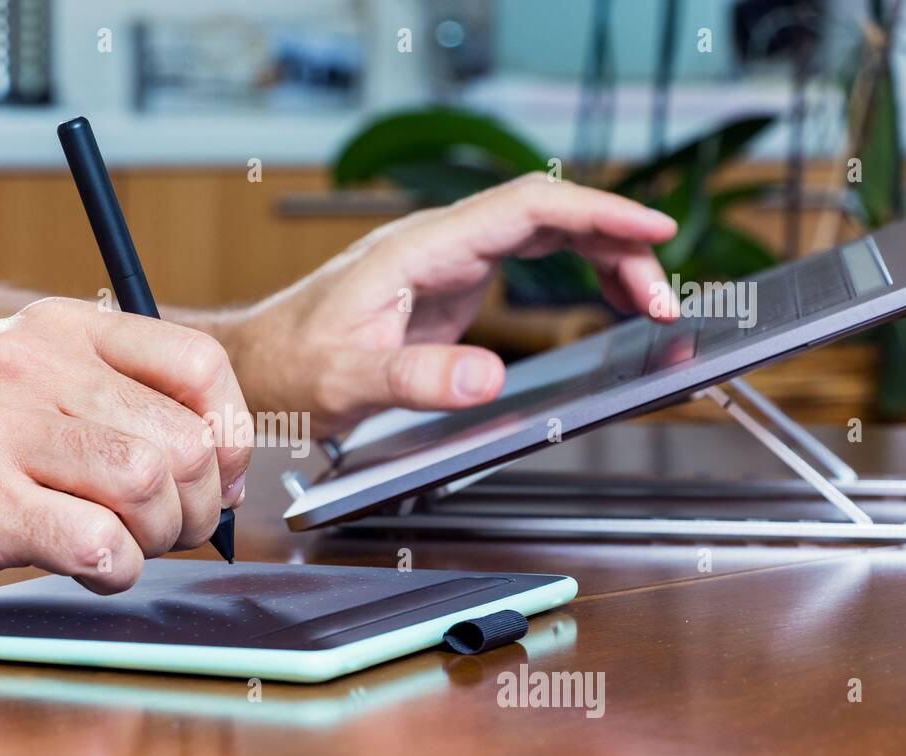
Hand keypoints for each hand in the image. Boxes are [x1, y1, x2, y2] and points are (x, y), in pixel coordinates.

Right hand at [0, 298, 250, 605]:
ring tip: (124, 546)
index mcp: (56, 330)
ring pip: (150, 487)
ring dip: (158, 538)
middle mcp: (29, 367)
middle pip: (183, 441)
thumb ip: (117, 404)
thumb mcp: (24, 385)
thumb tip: (226, 461)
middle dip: (199, 504)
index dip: (230, 432)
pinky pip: (99, 543)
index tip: (219, 473)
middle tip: (170, 528)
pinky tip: (90, 568)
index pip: (199, 364)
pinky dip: (117, 570)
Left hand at [223, 173, 678, 436]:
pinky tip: (602, 296)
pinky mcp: (449, 288)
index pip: (524, 206)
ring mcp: (445, 262)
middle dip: (616, 243)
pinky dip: (574, 273)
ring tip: (649, 302)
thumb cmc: (291, 367)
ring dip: (601, 258)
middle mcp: (436, 244)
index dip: (595, 212)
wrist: (259, 368)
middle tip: (664, 297)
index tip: (652, 231)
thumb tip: (490, 379)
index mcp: (417, 249)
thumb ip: (415, 379)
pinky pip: (527, 261)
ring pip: (542, 234)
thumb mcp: (347, 381)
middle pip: (547, 214)